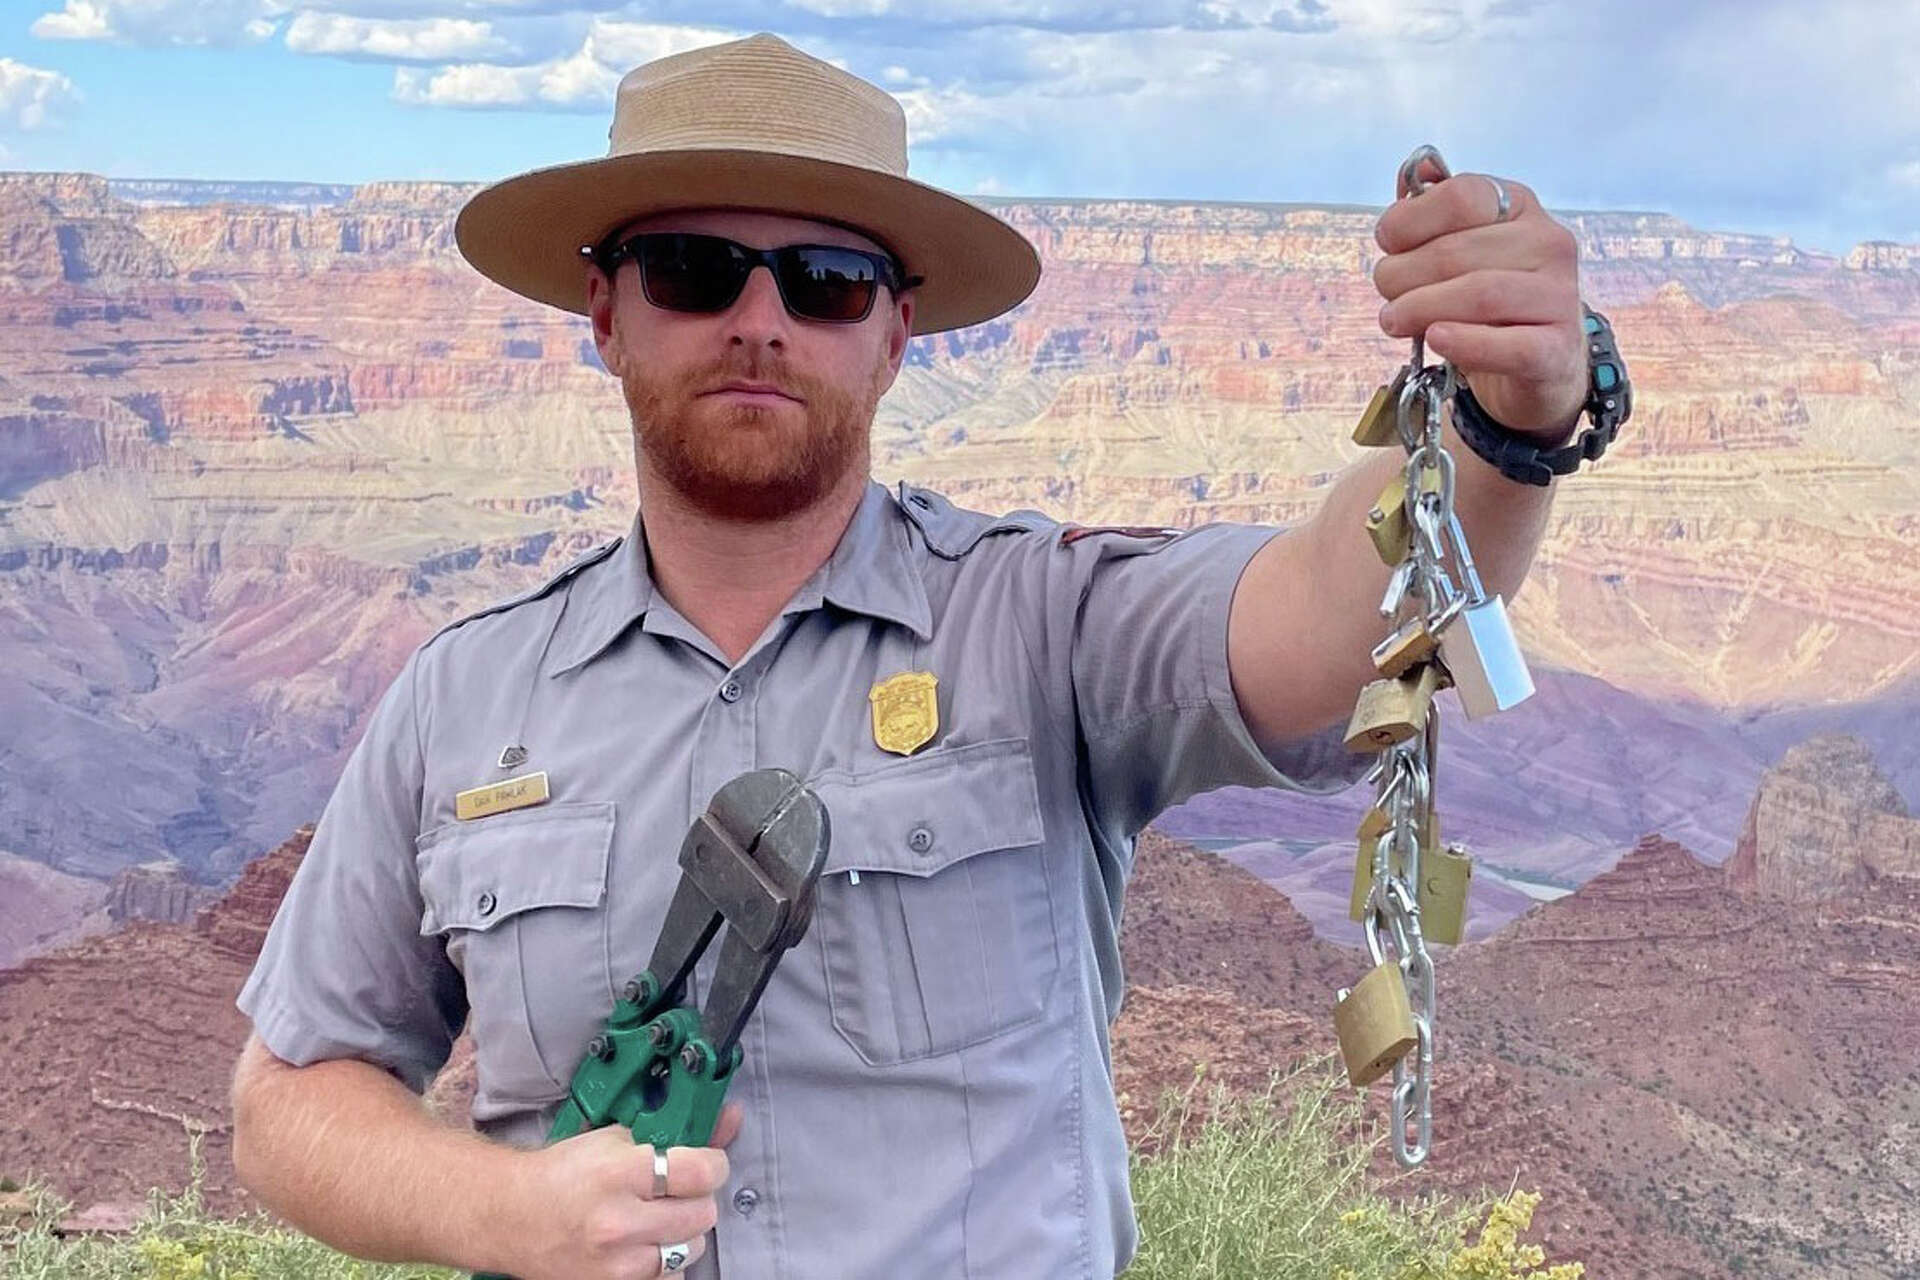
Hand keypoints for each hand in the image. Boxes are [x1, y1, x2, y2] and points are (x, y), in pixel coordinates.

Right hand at [506, 1103, 743, 1279]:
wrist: (509, 1216)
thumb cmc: (562, 1173)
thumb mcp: (614, 1138)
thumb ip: (674, 1131)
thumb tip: (730, 1118)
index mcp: (618, 1173)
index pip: (700, 1172)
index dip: (713, 1164)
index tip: (708, 1163)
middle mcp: (619, 1222)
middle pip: (702, 1214)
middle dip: (698, 1198)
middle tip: (680, 1190)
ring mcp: (616, 1263)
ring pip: (691, 1250)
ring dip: (683, 1232)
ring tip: (659, 1218)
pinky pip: (668, 1277)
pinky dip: (665, 1262)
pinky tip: (645, 1244)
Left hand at [1371, 154, 1586, 441]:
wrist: (1535, 364)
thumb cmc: (1487, 301)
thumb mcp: (1461, 249)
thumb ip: (1434, 213)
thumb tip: (1414, 174)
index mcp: (1521, 207)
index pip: (1461, 196)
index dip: (1410, 220)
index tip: (1387, 243)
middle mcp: (1548, 243)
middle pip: (1457, 252)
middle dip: (1403, 275)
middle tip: (1387, 295)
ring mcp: (1559, 296)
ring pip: (1479, 294)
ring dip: (1420, 309)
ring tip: (1394, 320)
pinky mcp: (1556, 348)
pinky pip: (1507, 345)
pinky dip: (1464, 342)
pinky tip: (1437, 339)